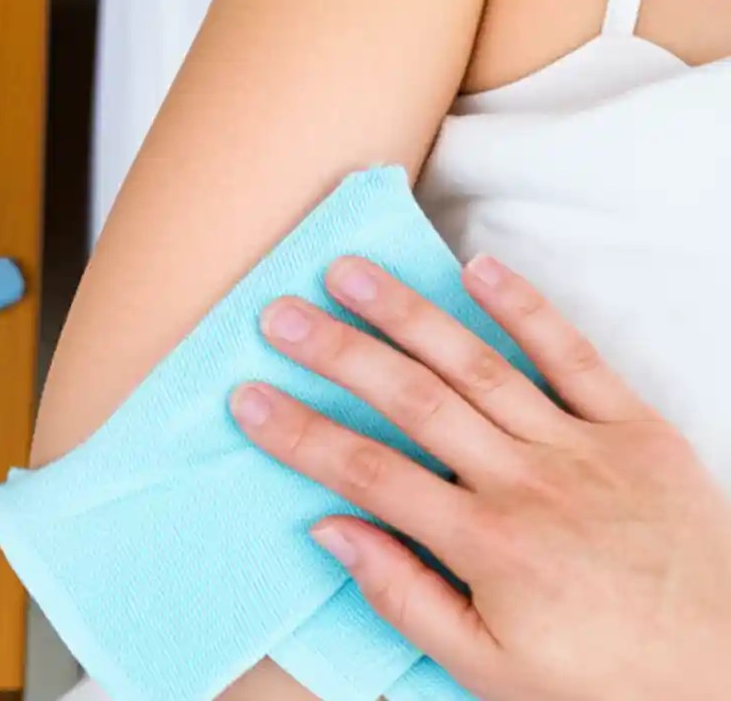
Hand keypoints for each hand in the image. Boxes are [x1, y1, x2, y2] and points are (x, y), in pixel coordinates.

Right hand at [229, 255, 730, 700]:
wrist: (729, 670)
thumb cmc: (603, 676)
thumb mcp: (487, 667)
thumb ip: (403, 596)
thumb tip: (332, 531)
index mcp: (484, 543)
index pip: (367, 473)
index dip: (299, 434)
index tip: (247, 397)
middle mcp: (525, 482)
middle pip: (411, 401)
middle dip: (337, 354)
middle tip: (280, 315)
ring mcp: (581, 447)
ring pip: (478, 366)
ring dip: (408, 315)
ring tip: (351, 274)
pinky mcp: (636, 427)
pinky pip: (574, 355)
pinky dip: (525, 309)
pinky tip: (477, 269)